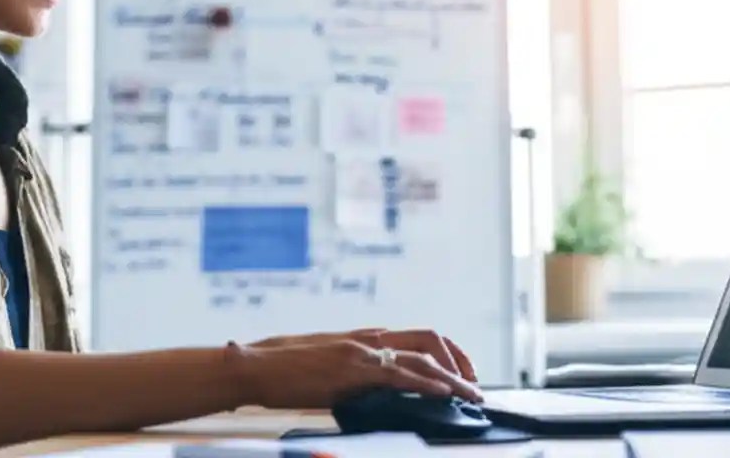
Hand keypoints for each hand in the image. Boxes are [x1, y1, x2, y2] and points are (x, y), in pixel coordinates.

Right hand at [228, 338, 483, 409]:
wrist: (254, 366)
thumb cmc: (282, 369)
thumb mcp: (325, 365)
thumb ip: (352, 371)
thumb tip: (371, 386)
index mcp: (363, 337)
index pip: (418, 335)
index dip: (447, 352)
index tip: (462, 372)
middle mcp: (368, 339)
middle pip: (430, 339)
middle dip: (458, 361)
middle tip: (475, 385)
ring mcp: (361, 352)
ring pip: (422, 357)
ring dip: (453, 377)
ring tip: (473, 394)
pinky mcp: (352, 371)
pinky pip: (400, 374)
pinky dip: (427, 383)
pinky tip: (444, 393)